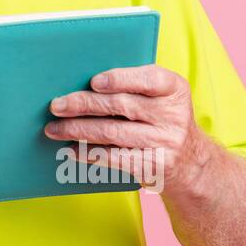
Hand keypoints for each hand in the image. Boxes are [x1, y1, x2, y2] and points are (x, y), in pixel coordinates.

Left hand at [42, 64, 208, 194]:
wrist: (191, 164)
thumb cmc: (162, 119)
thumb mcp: (161, 98)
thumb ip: (133, 86)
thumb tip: (80, 83)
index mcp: (174, 89)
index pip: (149, 79)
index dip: (120, 79)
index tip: (93, 82)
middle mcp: (173, 115)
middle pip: (121, 106)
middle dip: (83, 104)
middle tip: (56, 105)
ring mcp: (165, 142)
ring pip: (112, 133)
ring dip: (77, 130)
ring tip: (54, 128)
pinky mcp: (154, 166)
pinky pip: (114, 157)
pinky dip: (88, 152)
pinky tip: (70, 149)